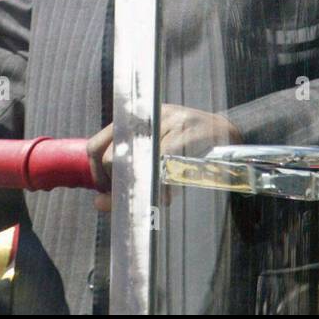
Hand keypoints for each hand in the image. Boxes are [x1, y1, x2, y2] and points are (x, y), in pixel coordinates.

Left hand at [86, 104, 241, 212]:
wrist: (224, 134)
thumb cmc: (183, 147)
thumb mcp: (150, 156)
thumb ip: (123, 177)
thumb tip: (98, 203)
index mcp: (132, 119)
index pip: (95, 145)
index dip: (96, 175)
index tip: (106, 192)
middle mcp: (145, 116)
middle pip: (111, 158)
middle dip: (120, 184)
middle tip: (136, 195)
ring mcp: (166, 121)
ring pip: (137, 165)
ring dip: (145, 188)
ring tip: (159, 195)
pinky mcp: (185, 131)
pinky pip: (162, 166)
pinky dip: (163, 187)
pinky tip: (170, 193)